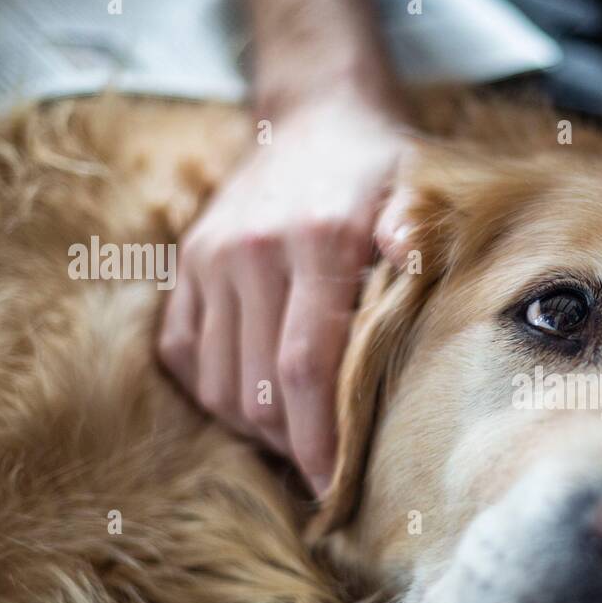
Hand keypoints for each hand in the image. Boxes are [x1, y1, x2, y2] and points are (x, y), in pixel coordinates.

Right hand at [159, 94, 410, 495]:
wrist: (316, 115)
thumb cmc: (380, 173)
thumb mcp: (417, 196)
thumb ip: (415, 239)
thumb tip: (412, 261)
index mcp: (317, 243)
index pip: (303, 369)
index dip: (317, 440)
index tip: (332, 486)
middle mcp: (251, 253)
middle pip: (257, 389)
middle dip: (290, 447)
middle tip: (323, 472)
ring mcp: (209, 259)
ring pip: (216, 383)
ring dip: (252, 428)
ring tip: (294, 441)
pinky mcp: (185, 264)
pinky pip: (184, 354)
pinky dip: (215, 393)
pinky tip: (254, 402)